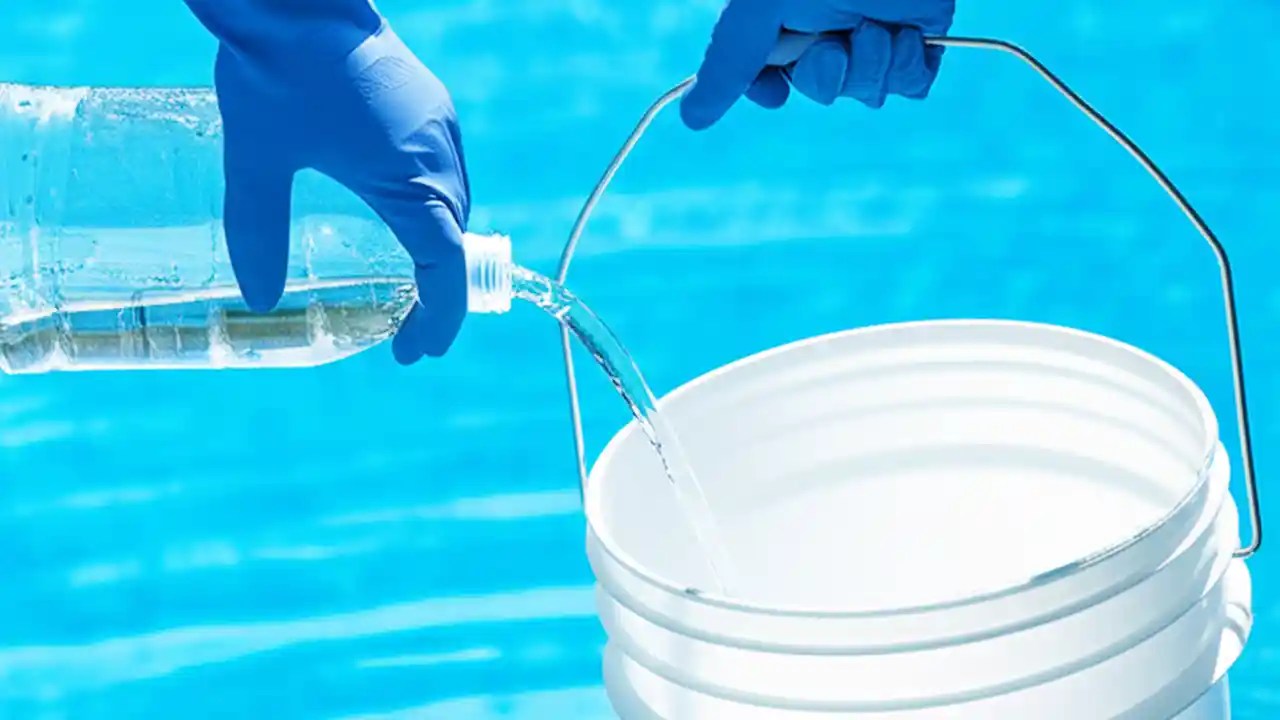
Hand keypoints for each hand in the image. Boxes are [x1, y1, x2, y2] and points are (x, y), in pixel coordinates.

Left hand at [185, 0, 470, 362]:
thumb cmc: (275, 65)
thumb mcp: (257, 155)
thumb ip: (256, 228)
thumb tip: (258, 296)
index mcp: (410, 175)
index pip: (444, 266)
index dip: (436, 317)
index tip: (413, 351)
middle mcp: (438, 152)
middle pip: (454, 239)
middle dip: (437, 290)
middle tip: (404, 330)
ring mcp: (439, 125)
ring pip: (453, 205)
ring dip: (437, 248)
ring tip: (406, 284)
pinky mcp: (429, 105)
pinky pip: (444, 172)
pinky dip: (431, 209)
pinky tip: (397, 214)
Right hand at [681, 0, 955, 129]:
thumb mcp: (751, 16)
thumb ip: (724, 69)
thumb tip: (691, 121)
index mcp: (789, 17)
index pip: (772, 74)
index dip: (771, 88)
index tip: (776, 90)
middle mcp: (831, 26)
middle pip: (823, 91)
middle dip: (825, 75)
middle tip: (831, 40)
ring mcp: (877, 34)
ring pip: (868, 94)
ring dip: (867, 67)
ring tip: (869, 26)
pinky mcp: (920, 37)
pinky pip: (912, 86)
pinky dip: (904, 67)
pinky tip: (902, 34)